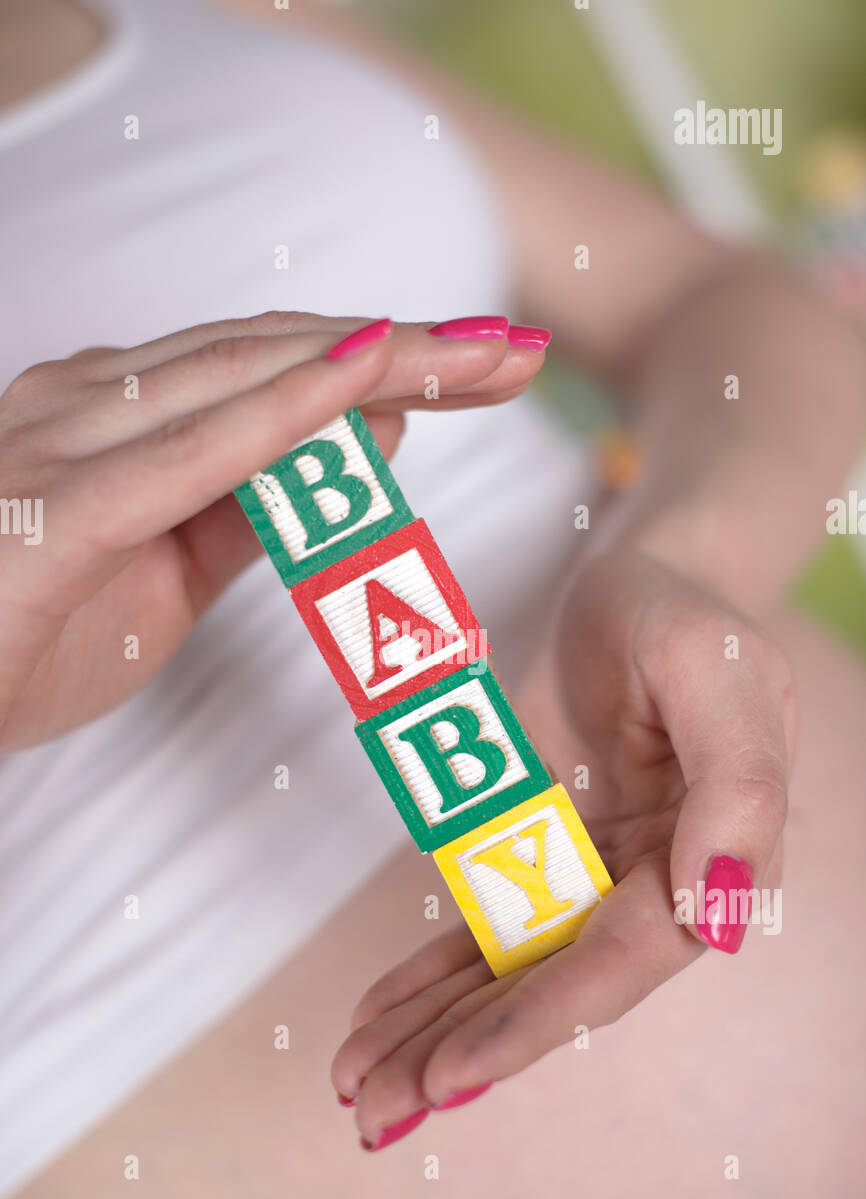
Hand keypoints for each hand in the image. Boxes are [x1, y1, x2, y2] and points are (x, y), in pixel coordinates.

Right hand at [0, 311, 544, 750]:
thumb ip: (243, 513)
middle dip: (407, 347)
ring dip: (374, 360)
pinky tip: (363, 380)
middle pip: (275, 353)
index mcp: (114, 415)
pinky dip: (282, 411)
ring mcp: (67, 444)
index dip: (381, 356)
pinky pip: (185, 454)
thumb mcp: (159, 577)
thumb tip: (347, 459)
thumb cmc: (15, 639)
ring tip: (482, 356)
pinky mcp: (55, 511)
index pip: (269, 365)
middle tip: (518, 349)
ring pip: (246, 379)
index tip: (483, 362)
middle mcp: (91, 402)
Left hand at [332, 549, 795, 1147]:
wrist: (648, 582)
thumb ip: (737, 787)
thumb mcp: (718, 673)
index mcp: (713, 855)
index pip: (622, 960)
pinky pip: (491, 931)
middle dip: (464, 1053)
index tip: (449, 1074)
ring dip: (435, 1032)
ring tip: (356, 1083)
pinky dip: (432, 978)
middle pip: (557, 989)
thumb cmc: (685, 617)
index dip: (536, 1022)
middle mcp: (659, 885)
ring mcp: (603, 879)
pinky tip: (379, 1019)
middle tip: (371, 1110)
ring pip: (514, 974)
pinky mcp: (554, 860)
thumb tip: (720, 915)